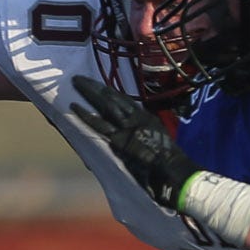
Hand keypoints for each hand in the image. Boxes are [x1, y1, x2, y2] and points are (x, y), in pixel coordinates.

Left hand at [69, 75, 200, 209]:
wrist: (175, 171)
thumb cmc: (170, 163)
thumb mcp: (158, 142)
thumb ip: (144, 137)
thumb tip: (128, 140)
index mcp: (146, 119)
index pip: (123, 101)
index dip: (109, 92)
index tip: (97, 85)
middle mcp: (137, 118)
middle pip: (112, 98)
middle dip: (95, 87)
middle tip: (78, 78)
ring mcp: (128, 127)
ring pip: (105, 104)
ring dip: (89, 92)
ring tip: (75, 82)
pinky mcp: (120, 139)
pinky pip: (99, 124)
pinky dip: (86, 115)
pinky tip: (74, 106)